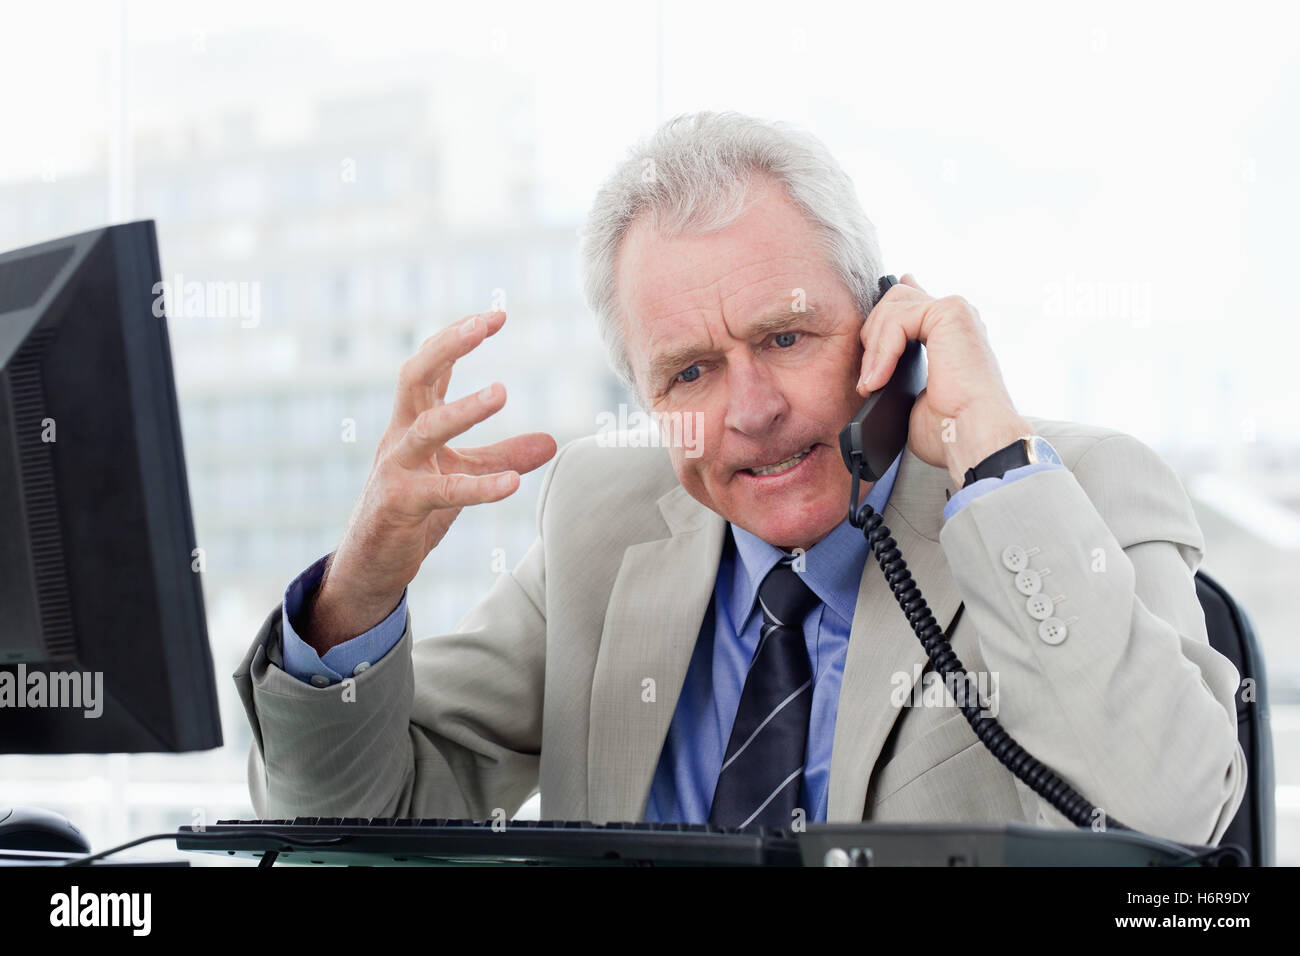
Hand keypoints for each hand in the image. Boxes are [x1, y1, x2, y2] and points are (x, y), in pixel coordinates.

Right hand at [307, 310, 556, 652]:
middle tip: (485, 323)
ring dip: (463, 409)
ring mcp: (396, 468)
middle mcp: (399, 435)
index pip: (431, 367)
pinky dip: (479, 486)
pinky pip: (443, 492)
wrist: (371, 564)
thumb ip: (502, 457)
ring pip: (426, 428)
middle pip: (415, 376)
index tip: (496, 314)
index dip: (457, 338)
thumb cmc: (413, 511)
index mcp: (412, 421)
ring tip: (501, 392)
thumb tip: (551, 442)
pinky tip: (513, 483)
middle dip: (447, 345)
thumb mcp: (463, 477)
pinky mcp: (400, 505)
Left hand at [856, 274, 1030, 488]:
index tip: (873, 320)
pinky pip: (897, 320)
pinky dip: (882, 352)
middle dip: (871, 336)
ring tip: (871, 385)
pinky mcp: (950, 312)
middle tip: (868, 378)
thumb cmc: (948, 429)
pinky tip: (878, 380)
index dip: (889, 306)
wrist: (972, 436)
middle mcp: (955, 317)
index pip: (914, 301)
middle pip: (895, 299)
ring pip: (891, 309)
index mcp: (950, 333)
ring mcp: (955, 311)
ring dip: (873, 349)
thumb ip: (897, 376)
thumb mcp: (913, 399)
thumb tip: (872, 381)